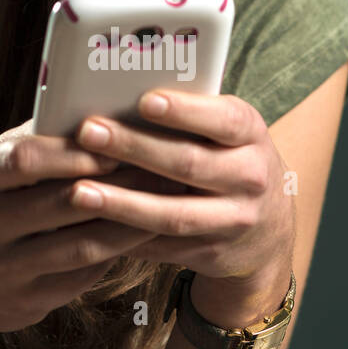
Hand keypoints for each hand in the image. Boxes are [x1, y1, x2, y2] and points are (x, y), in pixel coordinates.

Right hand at [0, 117, 175, 347]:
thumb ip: (34, 140)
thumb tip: (95, 106)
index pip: (27, 158)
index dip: (78, 150)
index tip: (123, 138)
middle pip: (60, 202)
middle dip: (118, 182)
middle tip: (162, 167)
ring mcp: (1, 268)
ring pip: (79, 244)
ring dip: (128, 221)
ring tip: (165, 200)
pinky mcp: (27, 300)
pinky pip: (82, 273)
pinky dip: (118, 252)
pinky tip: (145, 233)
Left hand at [71, 89, 295, 289]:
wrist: (268, 229)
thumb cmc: (231, 161)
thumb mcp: (229, 134)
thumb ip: (191, 117)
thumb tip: (121, 94)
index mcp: (252, 135)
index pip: (223, 120)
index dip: (184, 112)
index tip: (144, 101)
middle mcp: (249, 178)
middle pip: (188, 163)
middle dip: (134, 148)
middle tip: (88, 132)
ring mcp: (233, 221)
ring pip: (173, 214)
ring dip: (122, 203)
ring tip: (79, 192)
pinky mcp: (212, 254)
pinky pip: (161, 246)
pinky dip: (123, 237)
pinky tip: (89, 226)